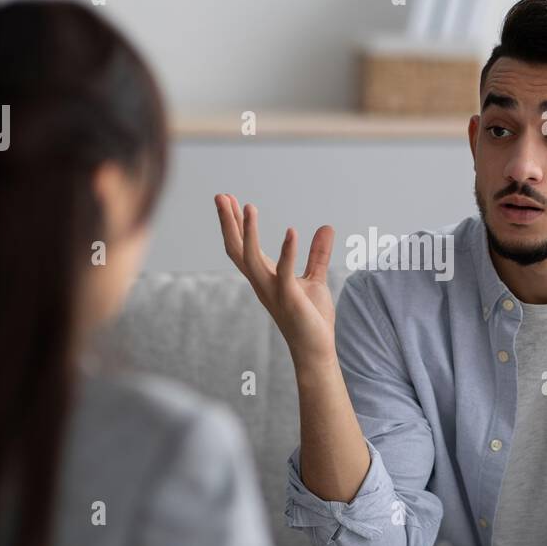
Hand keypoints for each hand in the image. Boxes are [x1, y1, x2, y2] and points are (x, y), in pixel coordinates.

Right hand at [214, 194, 336, 365]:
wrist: (316, 349)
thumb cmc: (312, 317)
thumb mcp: (316, 278)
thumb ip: (318, 253)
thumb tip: (326, 227)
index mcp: (265, 276)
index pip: (243, 245)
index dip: (235, 222)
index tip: (228, 198)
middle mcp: (262, 282)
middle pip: (236, 248)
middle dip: (228, 222)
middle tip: (220, 195)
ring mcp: (273, 290)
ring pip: (251, 258)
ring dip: (248, 232)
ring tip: (248, 206)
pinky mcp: (290, 298)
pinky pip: (284, 271)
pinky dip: (287, 251)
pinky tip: (291, 231)